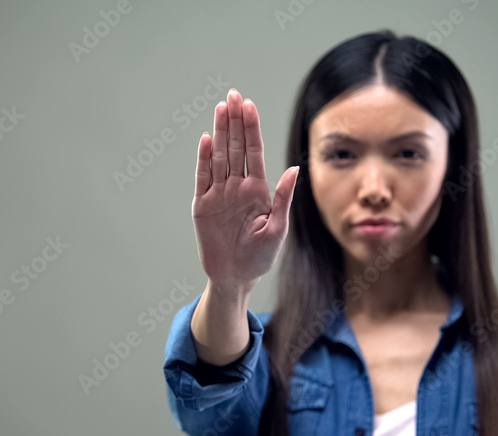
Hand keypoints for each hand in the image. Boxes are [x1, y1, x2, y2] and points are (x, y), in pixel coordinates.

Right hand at [192, 88, 298, 290]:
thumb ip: (283, 198)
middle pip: (236, 147)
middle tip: (233, 95)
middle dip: (235, 121)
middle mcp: (237, 186)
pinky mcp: (202, 205)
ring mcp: (219, 194)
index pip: (253, 152)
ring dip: (220, 132)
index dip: (251, 128)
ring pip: (220, 156)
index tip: (249, 105)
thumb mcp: (277, 229)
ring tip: (221, 108)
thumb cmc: (260, 257)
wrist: (235, 277)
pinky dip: (204, 158)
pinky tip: (207, 139)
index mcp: (257, 189)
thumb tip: (295, 169)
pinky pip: (203, 177)